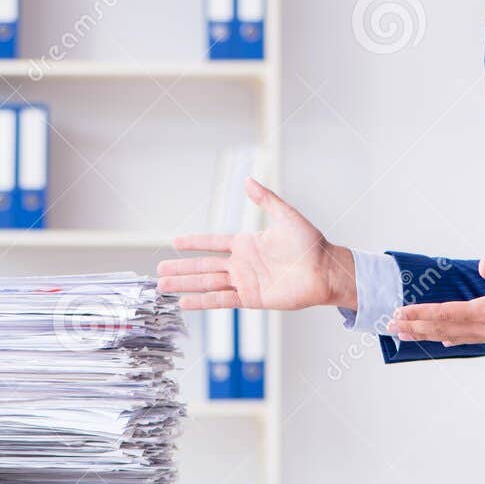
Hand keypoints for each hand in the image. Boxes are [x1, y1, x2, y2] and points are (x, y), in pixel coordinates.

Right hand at [156, 178, 355, 311]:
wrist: (325, 271)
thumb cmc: (310, 244)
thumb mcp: (286, 216)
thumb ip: (265, 199)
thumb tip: (248, 181)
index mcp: (247, 243)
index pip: (212, 242)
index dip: (194, 242)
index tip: (174, 242)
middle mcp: (242, 263)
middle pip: (203, 266)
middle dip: (181, 268)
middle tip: (159, 270)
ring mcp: (245, 282)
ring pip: (207, 283)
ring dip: (185, 285)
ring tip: (163, 286)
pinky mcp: (251, 299)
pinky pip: (221, 300)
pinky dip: (202, 302)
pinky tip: (185, 302)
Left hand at [389, 257, 484, 346]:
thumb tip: (484, 263)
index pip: (446, 314)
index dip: (421, 314)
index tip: (399, 313)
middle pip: (443, 328)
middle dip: (415, 327)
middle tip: (390, 326)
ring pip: (452, 336)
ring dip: (427, 333)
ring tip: (406, 333)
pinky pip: (467, 339)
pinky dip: (449, 337)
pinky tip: (443, 338)